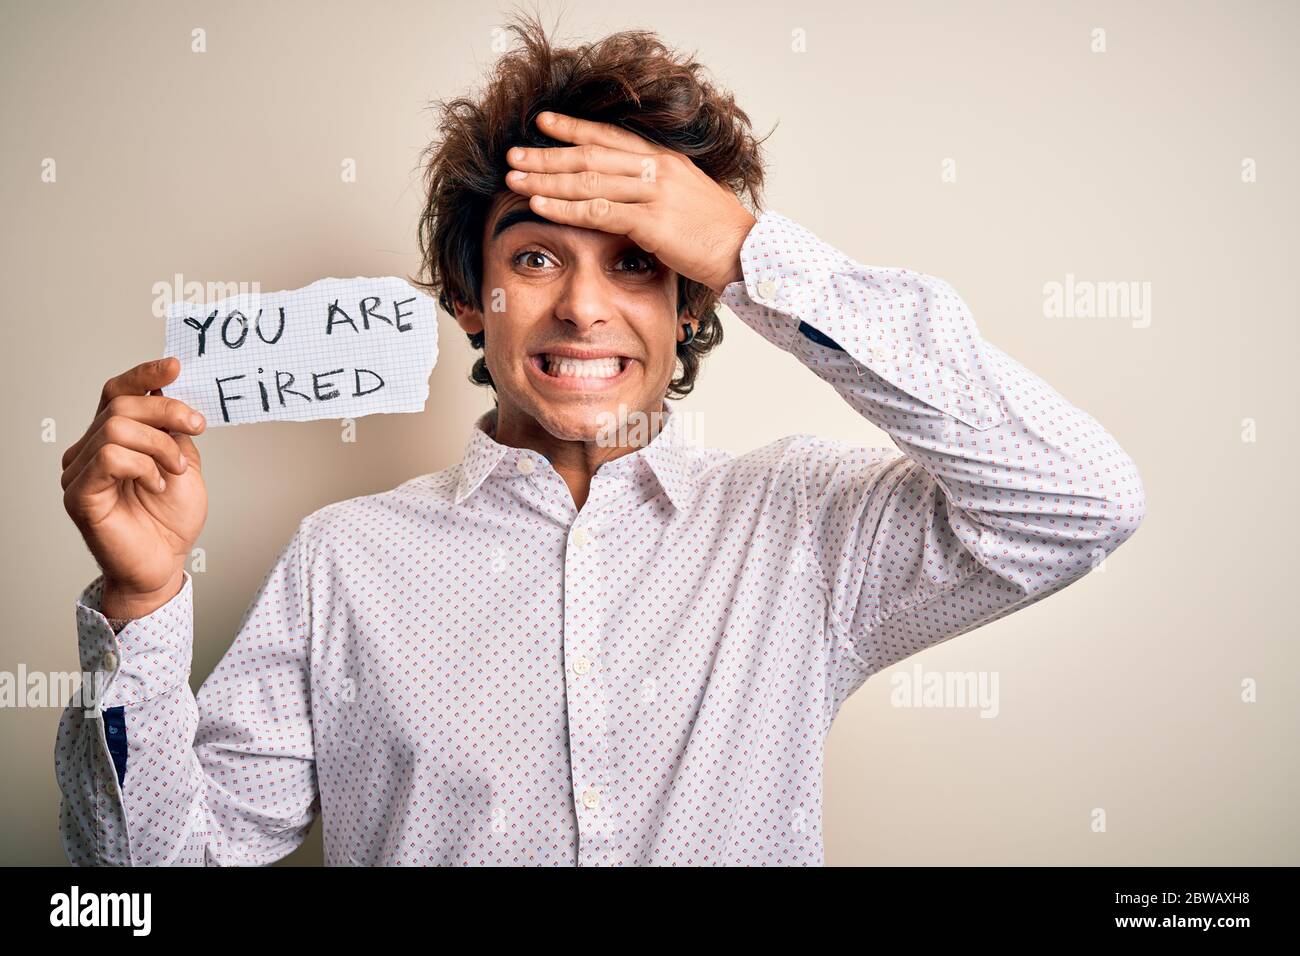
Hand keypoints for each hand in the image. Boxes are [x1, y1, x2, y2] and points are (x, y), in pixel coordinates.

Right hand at [61, 357, 207, 618]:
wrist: (163, 565)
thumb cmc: (169, 521)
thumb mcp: (183, 464)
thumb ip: (174, 431)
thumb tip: (174, 393)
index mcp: (113, 438)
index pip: (117, 392)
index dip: (143, 375)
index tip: (174, 366)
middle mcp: (90, 449)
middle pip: (121, 405)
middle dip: (167, 411)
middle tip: (197, 427)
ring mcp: (80, 471)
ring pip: (117, 428)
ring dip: (159, 445)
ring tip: (175, 471)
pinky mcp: (79, 493)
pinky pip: (110, 457)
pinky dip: (143, 466)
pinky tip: (156, 486)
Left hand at [504, 111, 757, 295]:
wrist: (747, 254)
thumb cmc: (718, 234)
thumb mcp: (688, 198)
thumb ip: (657, 190)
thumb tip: (629, 193)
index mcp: (665, 160)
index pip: (610, 136)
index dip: (574, 128)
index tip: (542, 123)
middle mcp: (657, 169)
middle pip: (591, 154)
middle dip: (548, 154)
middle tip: (514, 154)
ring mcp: (655, 193)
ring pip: (589, 179)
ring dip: (547, 178)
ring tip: (514, 178)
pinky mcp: (652, 222)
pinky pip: (598, 211)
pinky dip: (565, 207)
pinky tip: (540, 205)